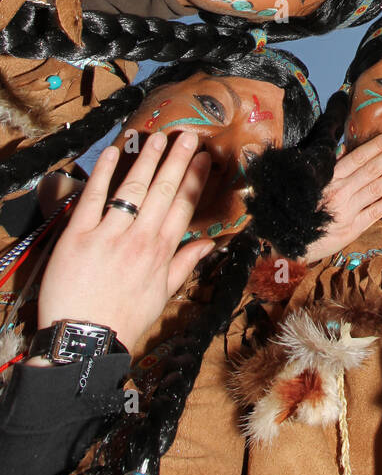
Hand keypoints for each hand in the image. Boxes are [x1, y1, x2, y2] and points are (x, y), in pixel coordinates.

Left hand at [34, 131, 214, 353]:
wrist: (85, 339)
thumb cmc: (124, 319)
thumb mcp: (162, 294)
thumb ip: (186, 264)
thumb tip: (211, 243)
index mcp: (161, 252)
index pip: (182, 206)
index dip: (195, 179)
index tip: (204, 158)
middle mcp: (139, 239)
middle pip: (162, 191)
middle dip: (177, 161)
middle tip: (189, 136)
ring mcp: (109, 235)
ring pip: (132, 190)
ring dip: (147, 160)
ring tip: (158, 138)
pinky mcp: (79, 235)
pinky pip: (93, 198)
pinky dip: (102, 173)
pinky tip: (113, 152)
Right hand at [304, 132, 381, 262]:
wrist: (288, 240)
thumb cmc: (298, 206)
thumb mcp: (309, 182)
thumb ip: (328, 166)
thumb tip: (344, 147)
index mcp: (327, 179)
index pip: (356, 158)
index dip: (375, 146)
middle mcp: (339, 193)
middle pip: (371, 170)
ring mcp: (347, 212)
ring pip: (377, 189)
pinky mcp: (352, 230)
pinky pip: (375, 212)